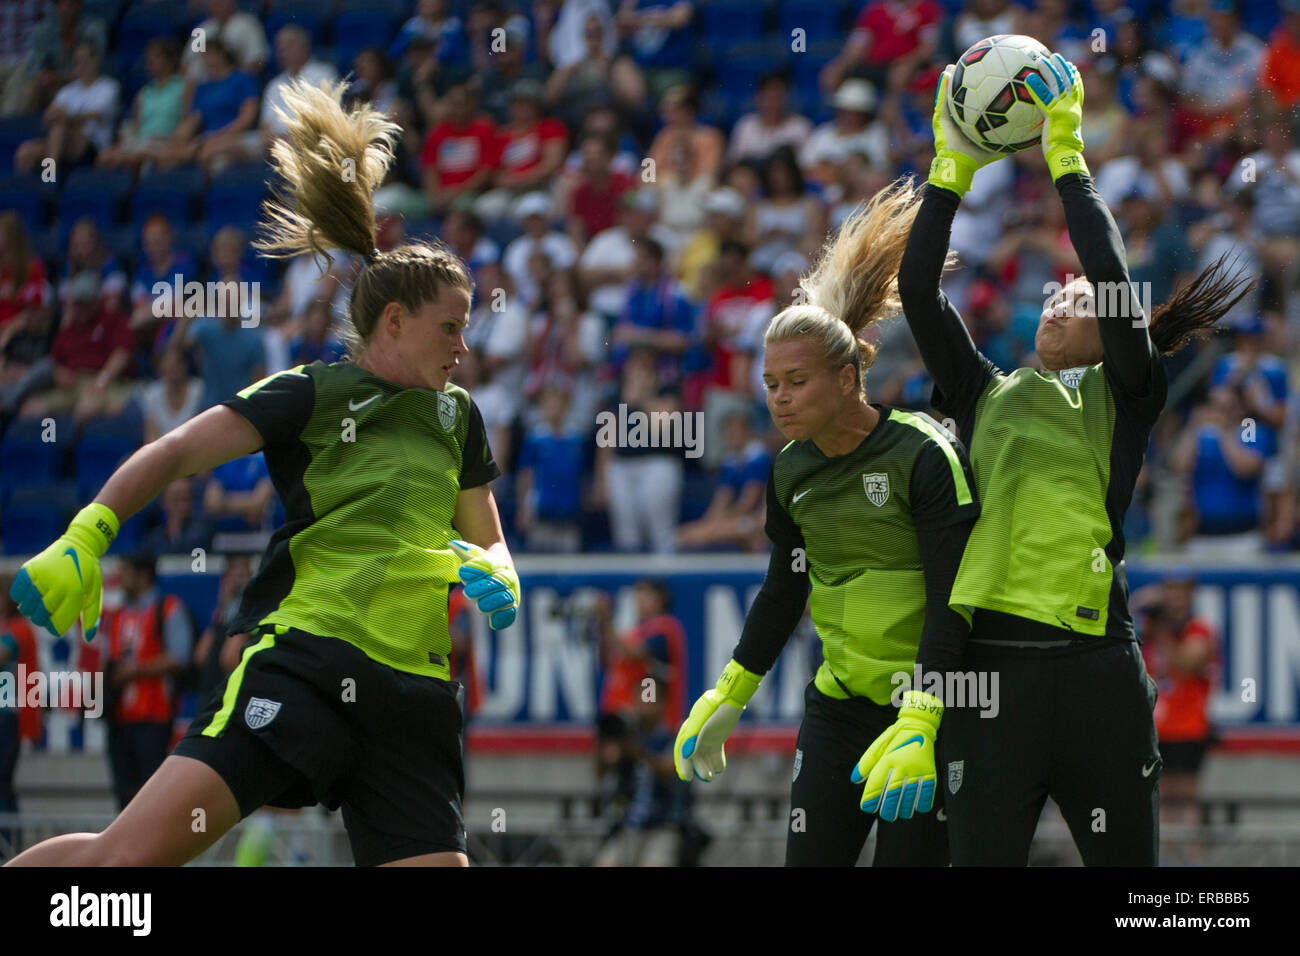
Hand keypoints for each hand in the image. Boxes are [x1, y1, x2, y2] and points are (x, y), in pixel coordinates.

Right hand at [9, 504, 118, 640]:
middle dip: (43, 621)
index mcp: (75, 593)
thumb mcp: (94, 593)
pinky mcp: (30, 569)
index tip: (56, 627)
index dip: (56, 629)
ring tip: (40, 605)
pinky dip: (21, 598)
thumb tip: (89, 639)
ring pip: (28, 607)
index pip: (58, 623)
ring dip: (31, 610)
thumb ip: (91, 617)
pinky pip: (17, 593)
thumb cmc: (88, 572)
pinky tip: (30, 596)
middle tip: (47, 616)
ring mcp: (42, 576)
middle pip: (41, 616)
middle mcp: (57, 585)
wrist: (80, 544)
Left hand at [449, 539, 519, 629]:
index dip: (477, 568)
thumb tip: (452, 543)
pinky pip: (510, 614)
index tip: (462, 571)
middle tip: (468, 592)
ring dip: (492, 603)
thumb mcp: (473, 554)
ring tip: (479, 605)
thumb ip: (464, 549)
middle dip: (484, 588)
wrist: (499, 572)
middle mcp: (509, 578)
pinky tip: (493, 622)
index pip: (490, 564)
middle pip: (499, 583)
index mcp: (501, 562)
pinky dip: (503, 618)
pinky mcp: (510, 609)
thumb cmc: (481, 563)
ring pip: (505, 598)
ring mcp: (511, 593)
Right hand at [674, 659, 761, 781]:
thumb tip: (686, 755)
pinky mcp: (717, 736)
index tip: (686, 777)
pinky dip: (717, 761)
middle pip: (693, 755)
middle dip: (697, 767)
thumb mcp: (702, 722)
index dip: (682, 764)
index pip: (682, 750)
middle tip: (706, 778)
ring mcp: (707, 735)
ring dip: (707, 766)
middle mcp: (696, 734)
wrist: (730, 697)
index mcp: (689, 729)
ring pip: (704, 755)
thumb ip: (693, 737)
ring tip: (711, 777)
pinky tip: (720, 769)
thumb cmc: (715, 707)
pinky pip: (715, 752)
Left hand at [851, 690, 943, 821]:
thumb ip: (865, 764)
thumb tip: (854, 780)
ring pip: (910, 794)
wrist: (918, 725)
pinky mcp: (930, 771)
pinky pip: (928, 791)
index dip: (871, 797)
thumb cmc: (894, 739)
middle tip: (886, 816)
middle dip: (889, 807)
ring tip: (900, 814)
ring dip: (905, 807)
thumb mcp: (876, 748)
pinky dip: (923, 802)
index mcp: (887, 758)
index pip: (877, 782)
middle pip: (894, 791)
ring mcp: (917, 768)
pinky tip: (917, 808)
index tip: (866, 808)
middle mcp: (902, 764)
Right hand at [929, 64, 1005, 196]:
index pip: (977, 103)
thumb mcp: (1001, 144)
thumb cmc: (979, 158)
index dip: (983, 90)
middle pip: (962, 97)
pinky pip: (942, 100)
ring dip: (951, 79)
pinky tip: (948, 73)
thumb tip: (1036, 131)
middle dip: (964, 81)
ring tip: (954, 65)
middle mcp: (959, 119)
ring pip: (949, 95)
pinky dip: (943, 87)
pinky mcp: (939, 119)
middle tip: (971, 65)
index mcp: (972, 123)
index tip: (992, 75)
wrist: (960, 167)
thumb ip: (1016, 136)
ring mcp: (948, 119)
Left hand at [1024, 53, 1087, 179]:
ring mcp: (1065, 108)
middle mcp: (1072, 106)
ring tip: (1041, 60)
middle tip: (1056, 56)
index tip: (1071, 67)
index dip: (1075, 77)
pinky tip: (1028, 79)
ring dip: (1049, 70)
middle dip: (1063, 67)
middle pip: (1069, 81)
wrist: (1065, 156)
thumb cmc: (1061, 150)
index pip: (1077, 90)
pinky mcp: (1055, 114)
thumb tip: (1047, 127)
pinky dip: (1036, 88)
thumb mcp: (1060, 134)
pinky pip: (1043, 98)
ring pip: (1057, 84)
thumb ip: (1054, 125)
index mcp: (1075, 111)